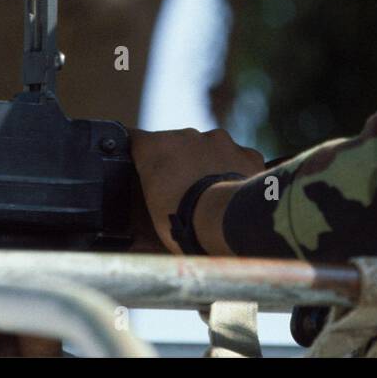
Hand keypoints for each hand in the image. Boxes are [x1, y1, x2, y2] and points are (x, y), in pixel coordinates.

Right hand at [128, 127, 265, 253]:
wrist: (228, 222)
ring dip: (206, 165)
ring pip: (209, 149)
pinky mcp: (246, 153)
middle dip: (176, 164)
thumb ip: (139, 218)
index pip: (134, 140)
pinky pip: (237, 159)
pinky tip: (232, 194)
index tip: (139, 169)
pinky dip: (234, 172)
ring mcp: (220, 141)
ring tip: (210, 197)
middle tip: (179, 194)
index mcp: (156, 147)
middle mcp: (187, 135)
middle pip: (175, 145)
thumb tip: (130, 242)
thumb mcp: (151, 223)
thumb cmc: (182, 223)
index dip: (136, 154)